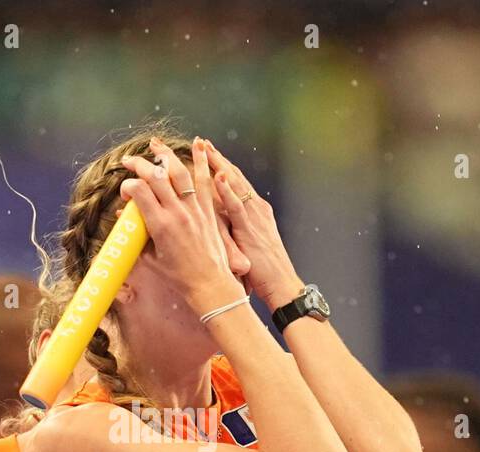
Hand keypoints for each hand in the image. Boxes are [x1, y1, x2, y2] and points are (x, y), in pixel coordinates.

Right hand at [120, 138, 245, 315]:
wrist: (209, 284)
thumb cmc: (178, 276)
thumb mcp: (151, 258)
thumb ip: (137, 236)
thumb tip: (125, 217)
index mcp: (160, 226)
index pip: (139, 191)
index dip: (128, 185)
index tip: (125, 192)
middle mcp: (177, 213)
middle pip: (156, 176)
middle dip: (139, 164)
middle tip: (129, 161)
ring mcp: (194, 209)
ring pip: (179, 172)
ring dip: (165, 156)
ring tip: (155, 147)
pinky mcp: (207, 209)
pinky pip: (204, 180)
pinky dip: (201, 160)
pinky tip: (199, 144)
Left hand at [204, 139, 302, 309]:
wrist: (281, 283)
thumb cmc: (260, 269)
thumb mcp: (242, 244)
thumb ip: (228, 230)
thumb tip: (209, 226)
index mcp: (252, 209)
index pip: (232, 181)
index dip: (217, 164)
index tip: (202, 149)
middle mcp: (254, 207)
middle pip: (231, 175)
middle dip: (214, 157)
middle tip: (198, 139)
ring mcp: (254, 216)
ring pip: (234, 184)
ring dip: (218, 164)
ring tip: (204, 147)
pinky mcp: (251, 229)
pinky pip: (237, 206)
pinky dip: (227, 190)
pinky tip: (217, 177)